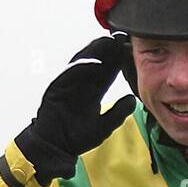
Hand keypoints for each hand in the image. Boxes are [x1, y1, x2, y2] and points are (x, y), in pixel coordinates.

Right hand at [14, 37, 135, 183]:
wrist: (54, 147)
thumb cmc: (77, 138)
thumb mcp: (103, 126)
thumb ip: (118, 113)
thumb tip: (133, 100)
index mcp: (93, 92)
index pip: (109, 73)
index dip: (119, 63)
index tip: (131, 52)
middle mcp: (82, 84)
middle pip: (97, 63)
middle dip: (109, 51)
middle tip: (123, 39)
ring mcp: (69, 83)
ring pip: (84, 63)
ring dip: (96, 52)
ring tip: (110, 42)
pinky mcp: (57, 86)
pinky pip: (69, 72)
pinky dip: (81, 66)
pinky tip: (94, 61)